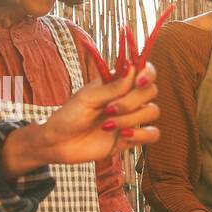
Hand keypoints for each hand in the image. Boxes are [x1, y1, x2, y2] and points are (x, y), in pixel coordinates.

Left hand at [6, 65, 160, 171]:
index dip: (148, 73)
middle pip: (151, 91)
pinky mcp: (131, 138)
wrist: (59, 143)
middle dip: (132, 101)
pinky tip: (123, 135)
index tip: (138, 81)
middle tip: (108, 109)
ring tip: (106, 125)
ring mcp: (131, 118)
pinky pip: (152, 134)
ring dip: (131, 118)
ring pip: (152, 111)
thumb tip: (133, 68)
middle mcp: (128, 98)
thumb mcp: (87, 98)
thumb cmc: (69, 116)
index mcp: (117, 83)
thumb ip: (112, 86)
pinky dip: (141, 134)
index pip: (145, 71)